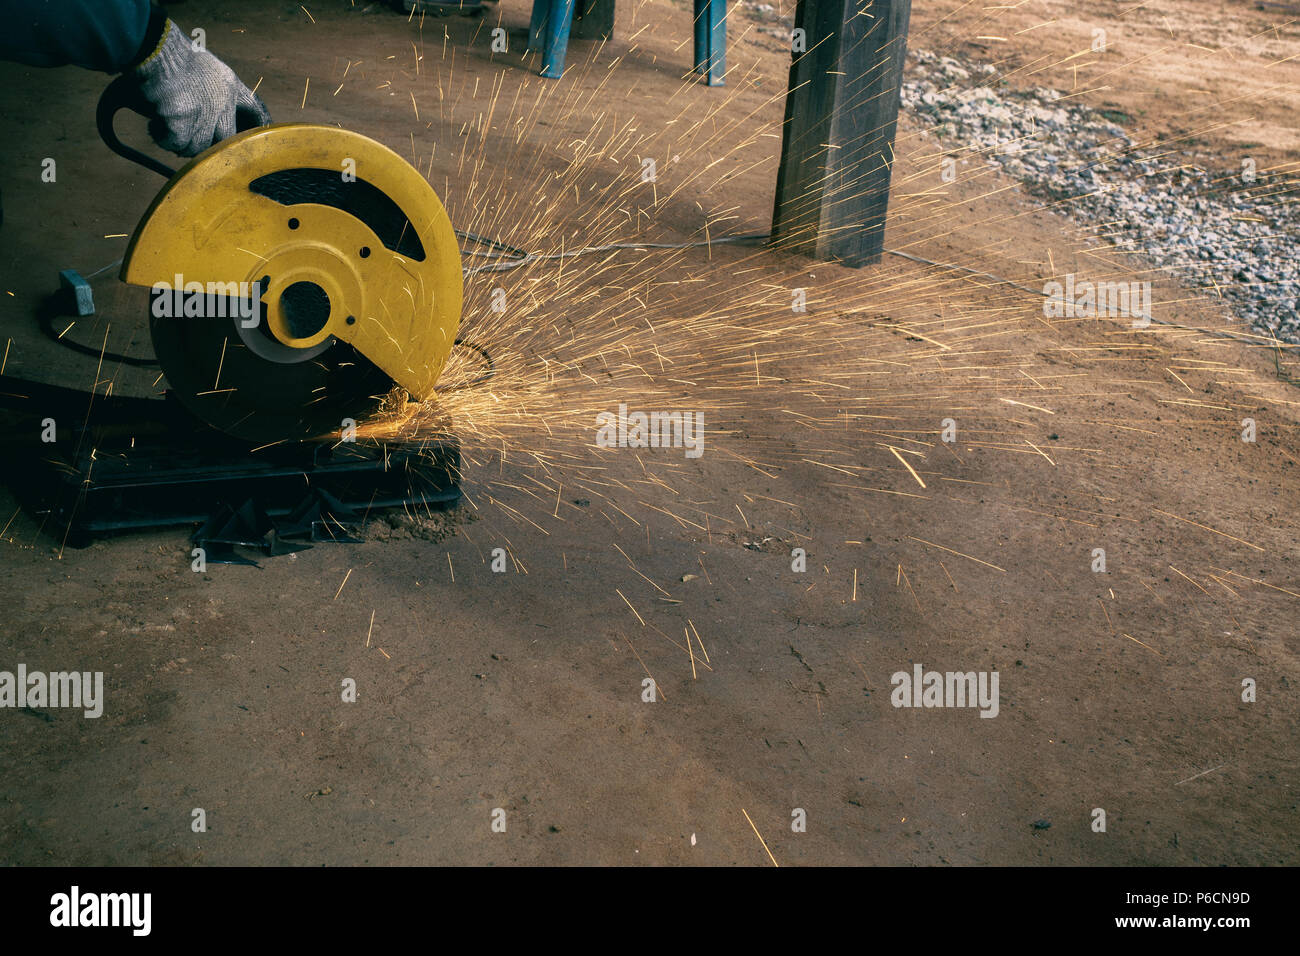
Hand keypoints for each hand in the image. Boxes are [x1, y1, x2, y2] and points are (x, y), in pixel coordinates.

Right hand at [128, 19, 269, 156]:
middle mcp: (223, 102)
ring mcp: (204, 114)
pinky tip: (157, 128)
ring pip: (199, 146)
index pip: (254, 109)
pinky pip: (177, 143)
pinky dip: (164, 138)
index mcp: (230, 84)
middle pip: (227, 139)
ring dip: (184, 143)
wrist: (155, 47)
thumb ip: (214, 88)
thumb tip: (212, 117)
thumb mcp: (206, 65)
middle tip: (196, 142)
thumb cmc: (173, 53)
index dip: (256, 124)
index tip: (253, 136)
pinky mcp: (183, 122)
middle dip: (211, 145)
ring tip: (169, 129)